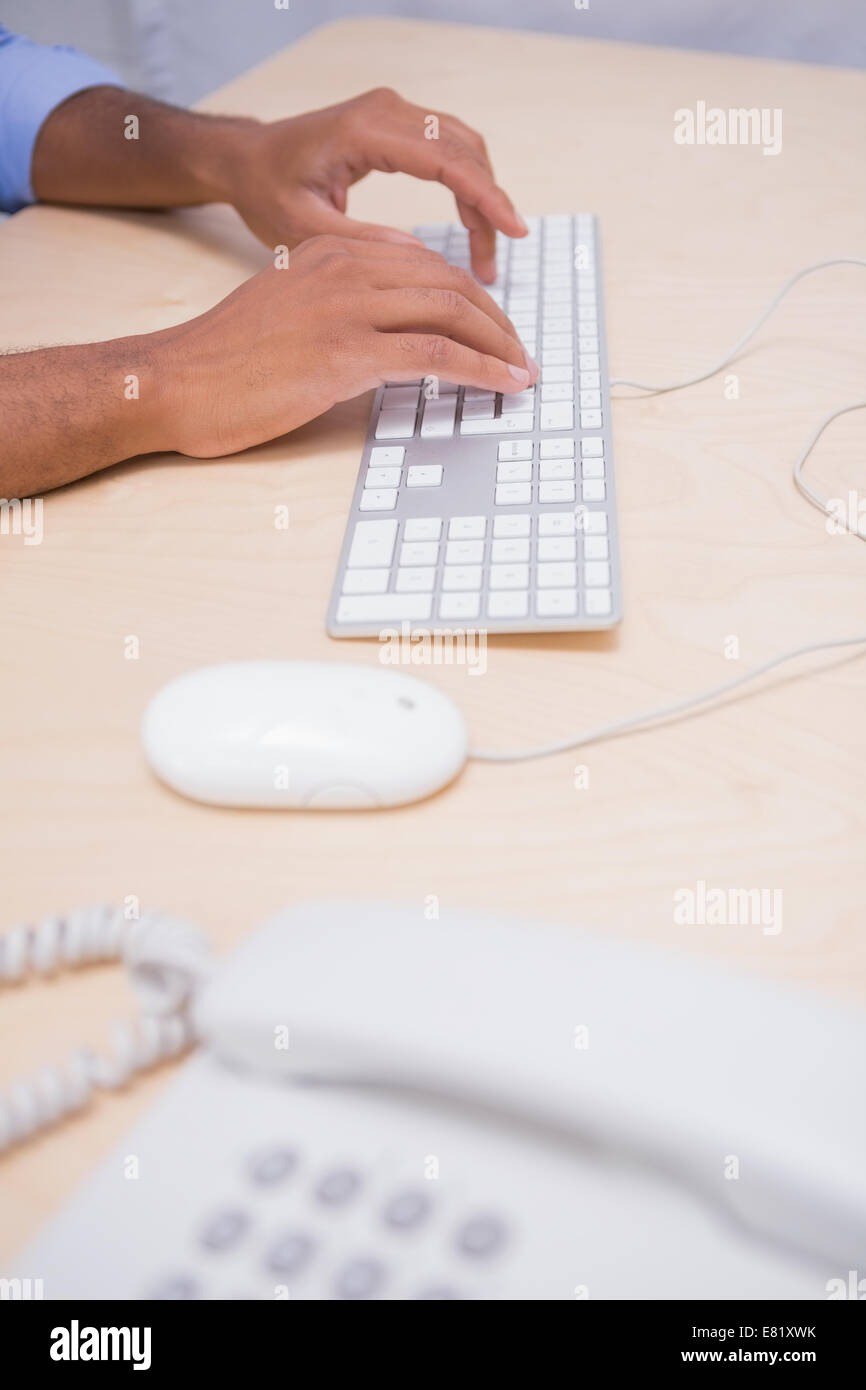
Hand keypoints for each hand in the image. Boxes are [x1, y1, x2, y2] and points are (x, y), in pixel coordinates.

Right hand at [158, 234, 538, 458]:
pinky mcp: (344, 353)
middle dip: (495, 319)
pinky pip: (434, 354)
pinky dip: (480, 368)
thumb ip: (336, 309)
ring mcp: (345, 308)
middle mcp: (343, 269)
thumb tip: (387, 337)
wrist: (175, 382)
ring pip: (450, 311)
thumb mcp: (287, 314)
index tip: (494, 328)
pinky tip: (503, 383)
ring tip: (522, 371)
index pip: (424, 264)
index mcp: (330, 254)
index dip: (470, 296)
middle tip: (521, 352)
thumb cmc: (224, 362)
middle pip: (447, 282)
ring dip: (498, 344)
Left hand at [217, 88, 527, 281]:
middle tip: (490, 267)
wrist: (247, 160)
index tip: (514, 229)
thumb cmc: (267, 191)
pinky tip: (469, 230)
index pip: (445, 159)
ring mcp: (393, 114)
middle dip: (487, 210)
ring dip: (481, 201)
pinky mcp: (396, 126)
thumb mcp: (305, 229)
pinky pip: (448, 153)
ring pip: (463, 151)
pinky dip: (466, 189)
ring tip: (482, 260)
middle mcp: (385, 111)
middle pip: (464, 152)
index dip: (485, 196)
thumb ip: (362, 243)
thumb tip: (421, 264)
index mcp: (363, 130)